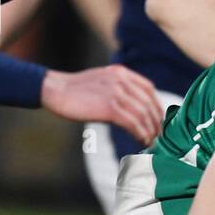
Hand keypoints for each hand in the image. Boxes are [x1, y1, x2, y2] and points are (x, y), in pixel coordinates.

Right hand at [40, 65, 164, 144]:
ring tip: (152, 142)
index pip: (148, 89)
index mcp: (121, 73)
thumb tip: (134, 108)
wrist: (55, 90)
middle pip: (148, 103)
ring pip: (142, 114)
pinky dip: (140, 133)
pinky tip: (142, 141)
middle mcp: (121, 80)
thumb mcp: (102, 82)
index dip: (157, 106)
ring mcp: (116, 93)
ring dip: (150, 130)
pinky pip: (132, 123)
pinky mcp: (109, 107)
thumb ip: (119, 89)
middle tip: (159, 136)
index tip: (159, 120)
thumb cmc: (76, 91)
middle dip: (156, 121)